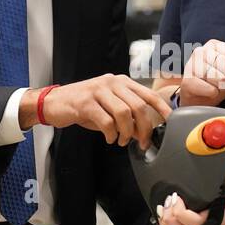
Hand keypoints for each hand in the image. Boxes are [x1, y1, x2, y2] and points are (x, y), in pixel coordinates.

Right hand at [38, 74, 170, 148]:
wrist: (54, 103)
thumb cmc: (84, 106)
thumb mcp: (108, 104)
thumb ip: (126, 111)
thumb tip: (145, 129)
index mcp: (121, 81)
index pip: (148, 94)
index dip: (162, 109)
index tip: (170, 122)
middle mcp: (111, 82)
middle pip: (138, 107)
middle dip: (144, 129)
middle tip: (142, 142)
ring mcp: (98, 91)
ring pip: (124, 114)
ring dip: (126, 133)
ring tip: (121, 141)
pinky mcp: (86, 103)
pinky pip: (106, 122)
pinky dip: (111, 134)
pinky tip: (109, 138)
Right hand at [178, 32, 224, 106]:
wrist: (197, 99)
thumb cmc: (216, 81)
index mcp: (213, 44)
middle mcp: (201, 51)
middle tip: (223, 83)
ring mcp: (192, 65)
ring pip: (220, 78)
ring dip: (221, 87)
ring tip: (214, 86)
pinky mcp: (187, 81)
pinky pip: (210, 88)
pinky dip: (213, 93)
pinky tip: (209, 92)